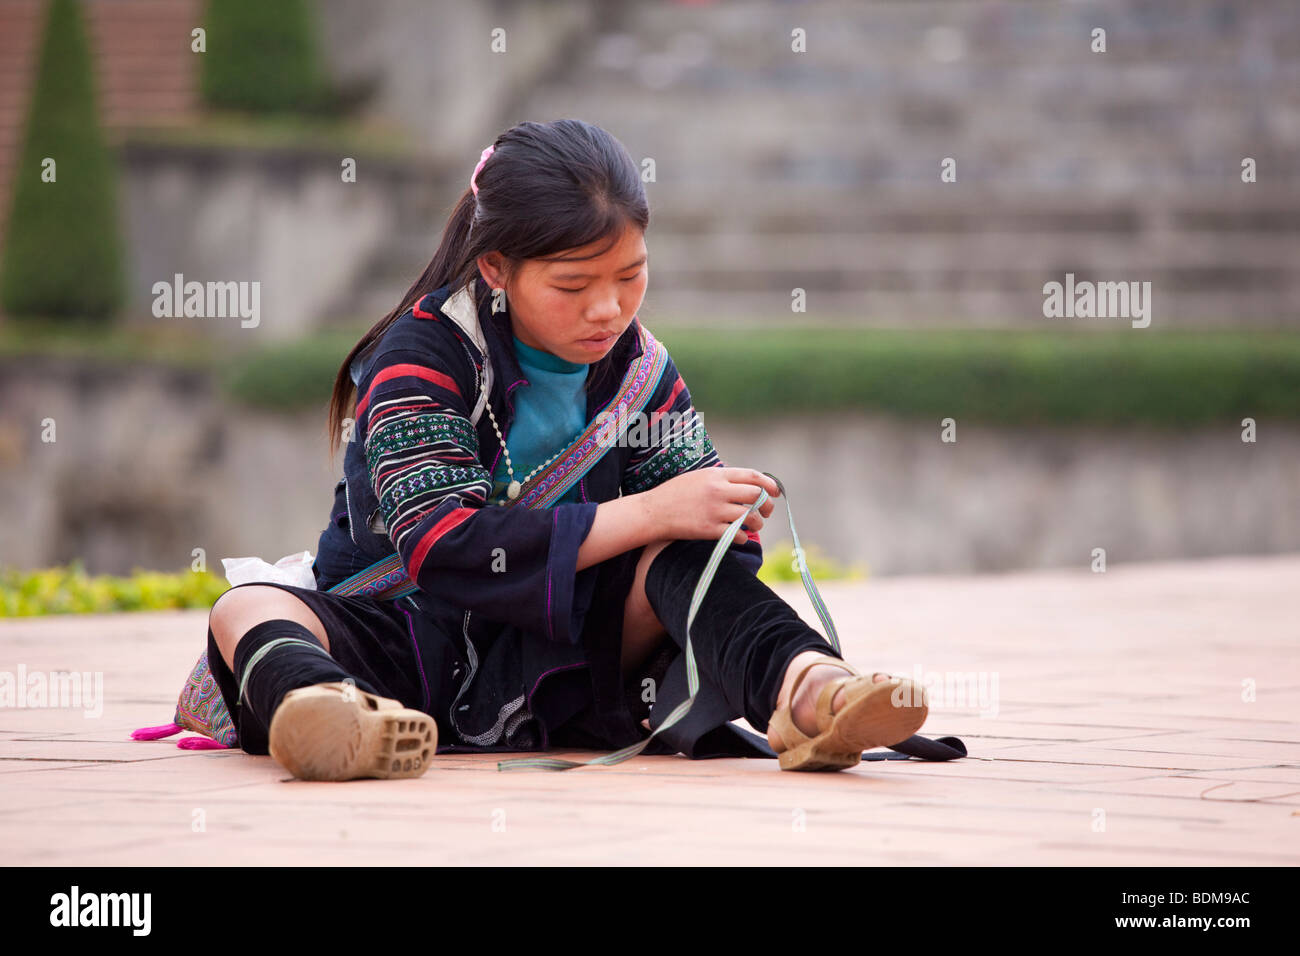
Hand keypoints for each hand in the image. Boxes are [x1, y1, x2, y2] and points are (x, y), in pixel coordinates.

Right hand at [642, 467, 778, 545]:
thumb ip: (721, 478)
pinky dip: (743, 536)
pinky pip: (738, 534)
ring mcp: (714, 511)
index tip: (775, 492)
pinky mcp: (710, 529)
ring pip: (750, 517)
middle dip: (767, 505)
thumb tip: (745, 482)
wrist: (653, 511)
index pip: (752, 476)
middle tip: (766, 512)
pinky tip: (740, 536)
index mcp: (716, 475)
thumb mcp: (698, 476)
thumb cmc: (675, 493)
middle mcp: (718, 491)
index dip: (769, 484)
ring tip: (754, 524)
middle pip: (756, 496)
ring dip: (757, 523)